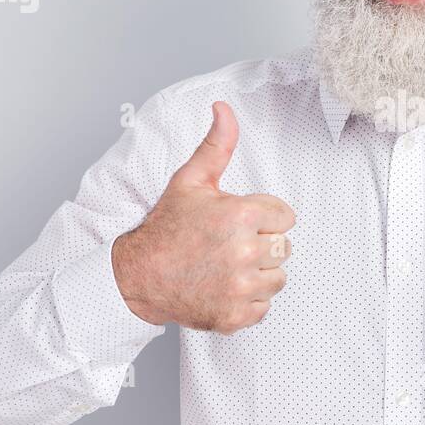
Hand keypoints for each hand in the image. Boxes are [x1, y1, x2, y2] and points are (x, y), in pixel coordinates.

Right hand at [112, 101, 294, 332]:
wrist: (138, 276)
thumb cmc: (166, 228)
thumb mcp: (190, 180)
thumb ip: (216, 145)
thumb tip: (223, 108)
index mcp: (240, 216)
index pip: (286, 217)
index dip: (264, 218)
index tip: (239, 222)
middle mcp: (244, 253)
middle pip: (283, 248)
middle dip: (261, 245)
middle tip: (229, 245)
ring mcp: (240, 288)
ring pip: (277, 278)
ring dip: (258, 274)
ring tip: (227, 266)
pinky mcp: (236, 316)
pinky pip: (264, 307)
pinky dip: (248, 301)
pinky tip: (225, 288)